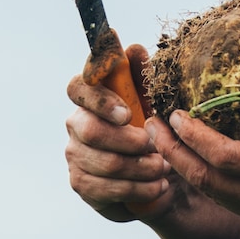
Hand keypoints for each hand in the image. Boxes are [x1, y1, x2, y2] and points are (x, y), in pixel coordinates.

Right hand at [64, 63, 172, 223]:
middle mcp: (76, 125)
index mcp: (90, 99)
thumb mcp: (154, 103)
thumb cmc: (153, 131)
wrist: (160, 176)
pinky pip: (107, 189)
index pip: (78, 88)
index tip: (127, 113)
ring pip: (105, 163)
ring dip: (141, 168)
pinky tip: (158, 187)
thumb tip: (133, 49)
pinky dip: (139, 189)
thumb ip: (143, 77)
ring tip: (164, 169)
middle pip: (90, 131)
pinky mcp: (81, 185)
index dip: (99, 99)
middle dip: (129, 141)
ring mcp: (75, 156)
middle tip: (156, 147)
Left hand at [161, 35, 239, 232]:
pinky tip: (191, 162)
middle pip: (208, 181)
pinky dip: (205, 182)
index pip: (226, 158)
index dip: (195, 139)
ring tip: (163, 143)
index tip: (175, 115)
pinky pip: (227, 202)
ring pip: (213, 195)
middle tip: (153, 128)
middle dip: (174, 154)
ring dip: (184, 169)